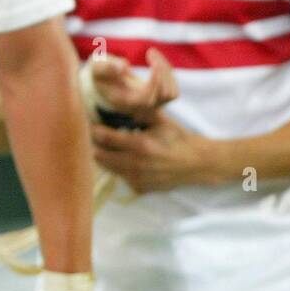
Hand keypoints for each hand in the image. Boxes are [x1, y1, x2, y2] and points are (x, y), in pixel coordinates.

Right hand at [88, 48, 177, 122]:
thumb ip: (107, 66)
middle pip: (163, 95)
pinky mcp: (159, 100)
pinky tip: (157, 61)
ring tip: (152, 53)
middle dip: (161, 71)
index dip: (154, 81)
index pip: (146, 98)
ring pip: (171, 93)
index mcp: (125, 101)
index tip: (153, 62)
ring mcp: (151, 105)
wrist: (104, 82)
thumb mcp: (97, 66)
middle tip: (150, 52)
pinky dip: (169, 74)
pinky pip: (173, 91)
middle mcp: (140, 107)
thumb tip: (125, 67)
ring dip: (166, 70)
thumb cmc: (100, 72)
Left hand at [91, 110, 222, 192]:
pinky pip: (120, 177)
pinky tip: (125, 159)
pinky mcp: (140, 188)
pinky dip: (118, 168)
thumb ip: (138, 111)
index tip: (92, 124)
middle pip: (98, 155)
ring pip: (106, 167)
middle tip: (97, 136)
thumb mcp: (160, 120)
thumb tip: (116, 102)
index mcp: (140, 145)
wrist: (197, 163)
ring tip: (109, 146)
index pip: (104, 137)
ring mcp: (137, 179)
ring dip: (104, 156)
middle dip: (95, 144)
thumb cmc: (178, 139)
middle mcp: (135, 164)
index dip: (94, 129)